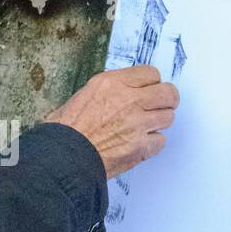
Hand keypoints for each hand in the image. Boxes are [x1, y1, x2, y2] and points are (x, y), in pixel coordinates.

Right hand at [45, 65, 178, 177]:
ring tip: (145, 128)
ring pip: (168, 117)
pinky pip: (160, 141)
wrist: (62, 158)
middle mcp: (129, 100)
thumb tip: (120, 93)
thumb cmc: (64, 130)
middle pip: (168, 93)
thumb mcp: (81, 97)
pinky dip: (152, 144)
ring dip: (159, 122)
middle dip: (166, 99)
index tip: (148, 90)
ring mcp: (137, 124)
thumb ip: (107, 92)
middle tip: (159, 106)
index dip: (151, 83)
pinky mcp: (141, 147)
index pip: (151, 73)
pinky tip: (139, 145)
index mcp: (111, 83)